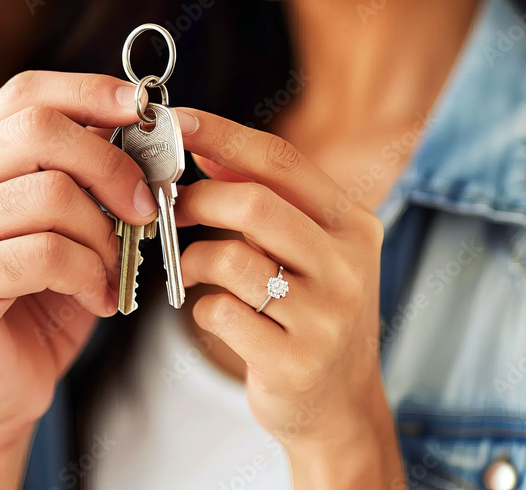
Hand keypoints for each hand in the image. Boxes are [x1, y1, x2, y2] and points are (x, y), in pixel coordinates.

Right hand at [0, 71, 156, 446]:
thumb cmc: (36, 302)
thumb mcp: (67, 224)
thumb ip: (84, 173)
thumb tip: (135, 123)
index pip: (24, 94)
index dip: (89, 92)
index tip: (141, 107)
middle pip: (39, 130)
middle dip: (111, 164)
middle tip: (145, 206)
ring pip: (50, 194)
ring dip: (104, 236)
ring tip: (113, 270)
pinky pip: (45, 252)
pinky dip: (89, 274)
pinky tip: (96, 298)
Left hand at [173, 109, 400, 486]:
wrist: (339, 404)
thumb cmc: (312, 311)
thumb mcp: (307, 248)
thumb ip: (265, 197)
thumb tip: (208, 149)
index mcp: (354, 225)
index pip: (283, 162)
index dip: (224, 136)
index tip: (178, 122)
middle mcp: (348, 267)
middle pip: (255, 204)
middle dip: (199, 199)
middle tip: (172, 207)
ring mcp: (325, 318)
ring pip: (232, 259)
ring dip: (194, 259)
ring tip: (192, 268)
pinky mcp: (294, 362)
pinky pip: (220, 312)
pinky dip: (202, 307)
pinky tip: (217, 313)